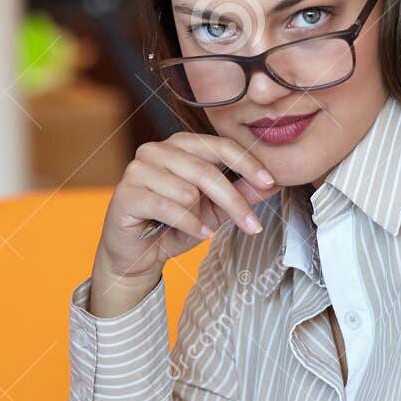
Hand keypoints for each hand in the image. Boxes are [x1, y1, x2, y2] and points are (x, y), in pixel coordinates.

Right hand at [89, 132, 277, 315]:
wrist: (137, 255)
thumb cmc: (174, 226)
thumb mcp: (214, 210)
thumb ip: (240, 194)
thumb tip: (274, 183)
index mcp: (180, 145)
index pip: (219, 145)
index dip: (247, 163)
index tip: (270, 183)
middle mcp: (156, 150)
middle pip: (206, 171)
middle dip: (233, 201)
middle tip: (253, 225)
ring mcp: (137, 169)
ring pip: (187, 190)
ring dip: (199, 216)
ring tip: (196, 226)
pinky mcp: (126, 192)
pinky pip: (168, 207)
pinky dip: (188, 225)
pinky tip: (197, 233)